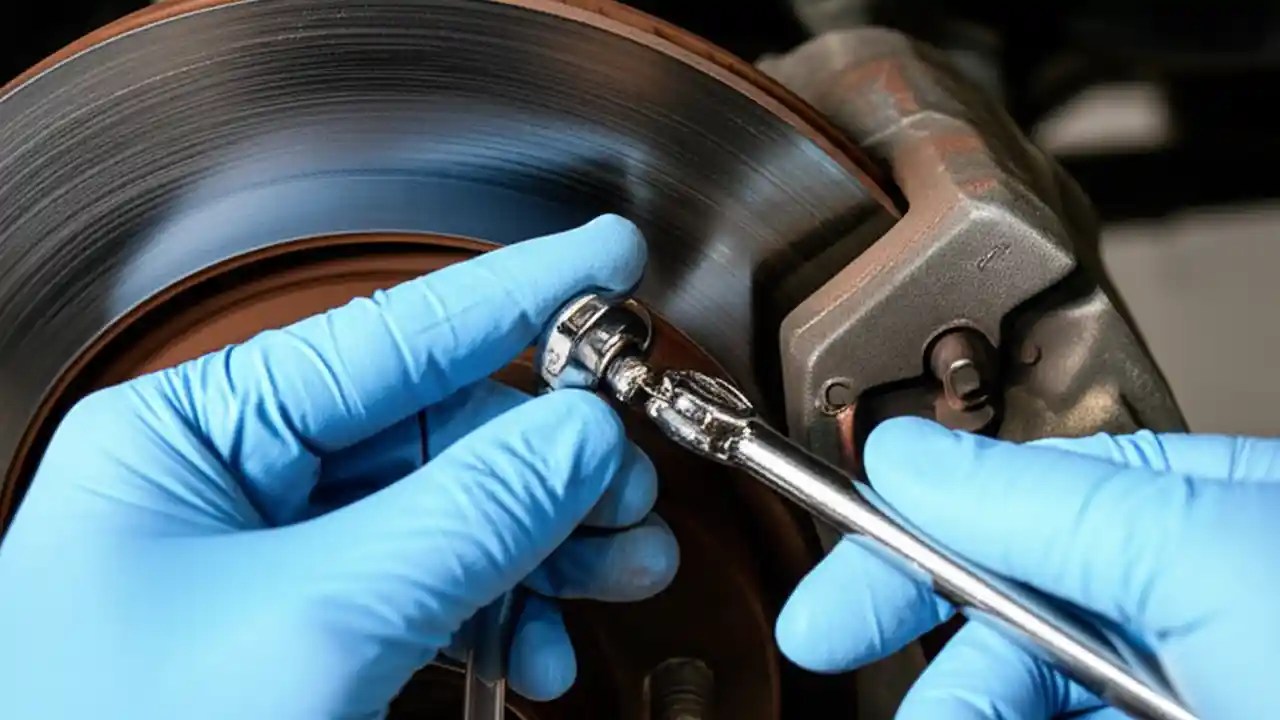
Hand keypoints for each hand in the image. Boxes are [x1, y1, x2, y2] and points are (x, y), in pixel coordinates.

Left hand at [0, 215, 678, 718]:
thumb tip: (578, 439)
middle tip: (632, 488)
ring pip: (444, 515)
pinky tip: (537, 650)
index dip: (521, 291)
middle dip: (549, 463)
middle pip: (434, 430)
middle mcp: (229, 483)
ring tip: (624, 571)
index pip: (391, 331)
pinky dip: (497, 614)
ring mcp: (267, 563)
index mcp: (192, 437)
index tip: (611, 253)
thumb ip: (465, 518)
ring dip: (544, 545)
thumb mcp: (318, 627)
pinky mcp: (299, 633)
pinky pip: (424, 590)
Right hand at [775, 416, 1279, 718]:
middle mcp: (1204, 614)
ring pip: (1036, 697)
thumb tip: (909, 456)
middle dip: (948, 675)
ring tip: (953, 718)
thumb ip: (1042, 501)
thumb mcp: (1207, 559)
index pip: (1024, 508)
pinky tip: (982, 713)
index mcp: (1214, 524)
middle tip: (894, 700)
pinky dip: (1022, 715)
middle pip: (1020, 629)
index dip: (910, 551)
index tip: (833, 607)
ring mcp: (1187, 691)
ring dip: (974, 707)